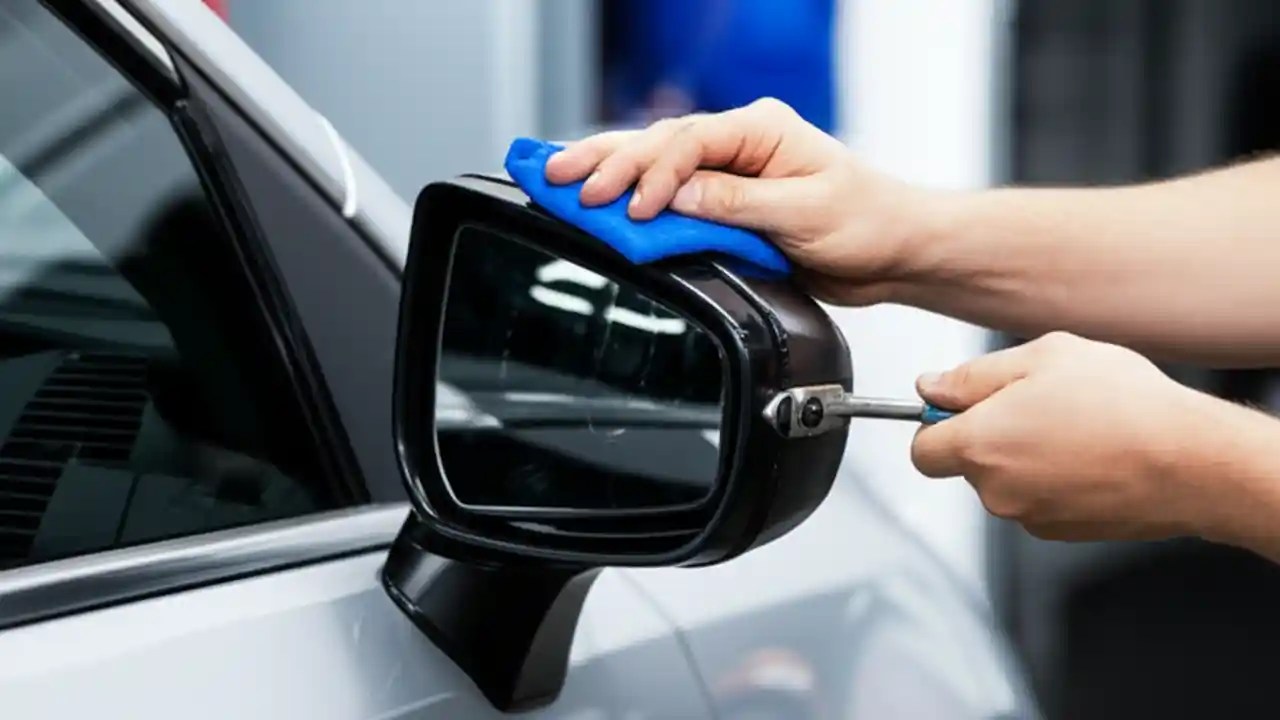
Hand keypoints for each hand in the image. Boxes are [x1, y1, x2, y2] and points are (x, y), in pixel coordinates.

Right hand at [544, 98, 940, 304]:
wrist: (892, 250)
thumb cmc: (866, 222)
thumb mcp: (804, 213)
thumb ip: (736, 203)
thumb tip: (677, 198)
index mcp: (761, 129)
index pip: (690, 141)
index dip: (653, 172)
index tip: (635, 207)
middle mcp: (740, 143)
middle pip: (659, 142)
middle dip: (607, 160)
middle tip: (559, 178)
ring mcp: (729, 171)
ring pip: (654, 163)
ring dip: (607, 172)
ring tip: (555, 177)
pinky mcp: (723, 203)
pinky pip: (668, 195)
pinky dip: (630, 198)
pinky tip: (595, 197)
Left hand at [911, 331, 1219, 541]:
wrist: (1191, 461)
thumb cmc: (1124, 404)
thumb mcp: (1041, 357)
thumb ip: (973, 376)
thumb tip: (931, 387)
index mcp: (979, 445)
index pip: (922, 450)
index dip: (937, 425)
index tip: (962, 407)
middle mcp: (996, 490)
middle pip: (966, 464)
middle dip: (988, 435)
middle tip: (1036, 404)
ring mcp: (1029, 516)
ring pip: (1005, 482)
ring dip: (1025, 456)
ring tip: (1075, 426)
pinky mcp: (1061, 532)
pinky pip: (1039, 500)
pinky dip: (1054, 481)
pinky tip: (1091, 455)